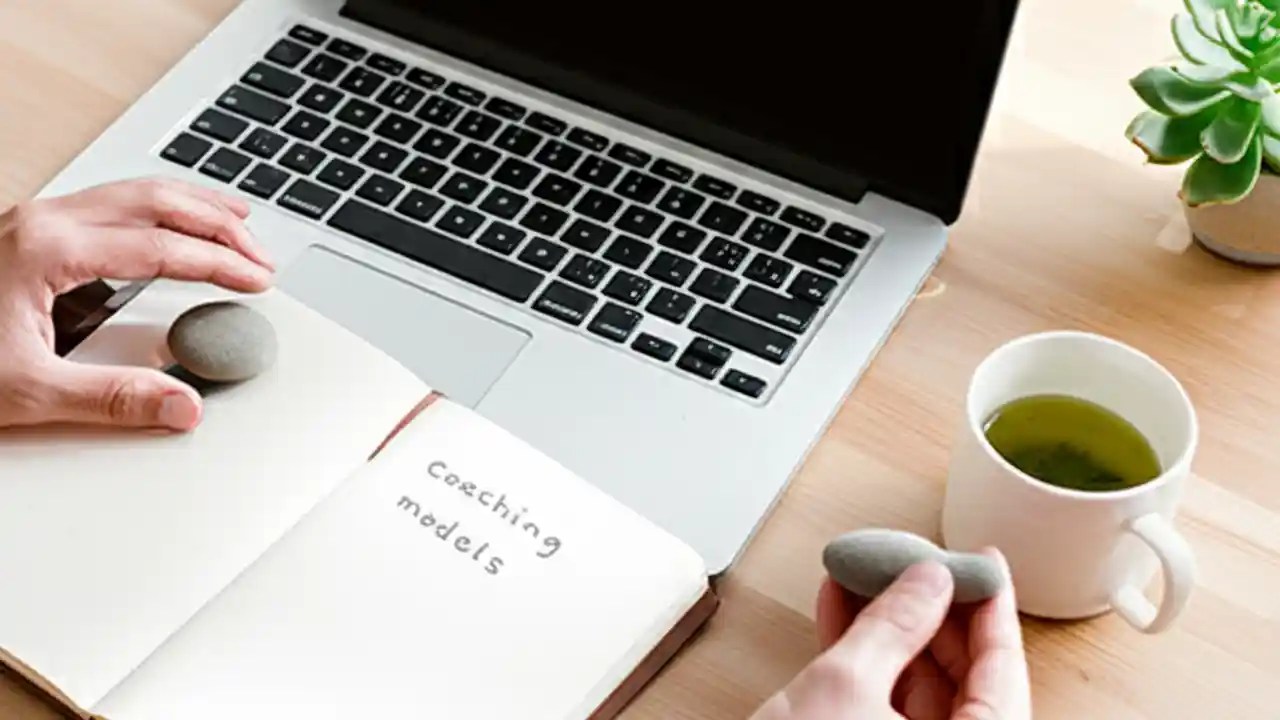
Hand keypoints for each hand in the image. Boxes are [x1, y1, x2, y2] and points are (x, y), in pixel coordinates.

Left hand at [0, 177, 273, 431]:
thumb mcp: (26, 392)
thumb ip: (113, 400)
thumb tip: (181, 406)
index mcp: (48, 249)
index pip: (162, 248)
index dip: (220, 265)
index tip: (257, 282)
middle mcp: (42, 220)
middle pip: (156, 199)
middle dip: (218, 224)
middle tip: (260, 254)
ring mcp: (34, 219)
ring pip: (134, 190)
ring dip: (192, 205)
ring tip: (236, 222)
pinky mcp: (30, 230)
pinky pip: (111, 202)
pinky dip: (157, 210)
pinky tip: (171, 223)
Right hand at [751, 549, 1030, 719]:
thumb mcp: (844, 686)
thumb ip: (893, 625)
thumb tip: (927, 581)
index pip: (1003, 672)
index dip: (991, 607)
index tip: (984, 564)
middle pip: (964, 682)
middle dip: (932, 616)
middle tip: (914, 566)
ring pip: (918, 693)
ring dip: (891, 633)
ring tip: (866, 578)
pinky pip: (883, 708)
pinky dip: (865, 662)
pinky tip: (843, 613)